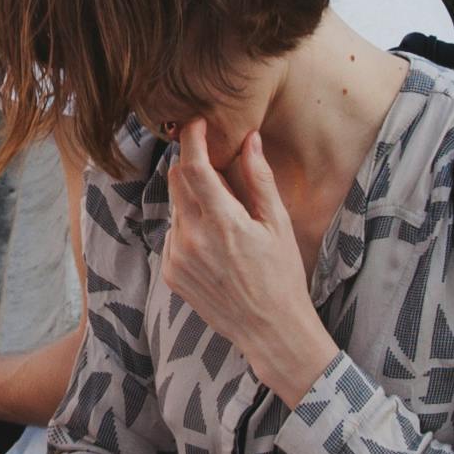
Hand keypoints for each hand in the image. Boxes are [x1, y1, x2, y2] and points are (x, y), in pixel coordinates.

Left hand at [162, 119, 336, 407]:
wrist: (269, 330)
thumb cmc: (282, 276)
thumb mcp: (277, 224)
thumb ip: (259, 179)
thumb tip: (249, 139)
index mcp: (223, 223)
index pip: (194, 167)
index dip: (192, 139)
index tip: (197, 123)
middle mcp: (192, 239)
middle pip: (178, 182)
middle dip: (193, 166)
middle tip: (218, 169)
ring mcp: (177, 257)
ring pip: (176, 208)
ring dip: (194, 200)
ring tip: (226, 220)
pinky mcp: (171, 273)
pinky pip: (174, 235)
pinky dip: (189, 228)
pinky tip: (215, 246)